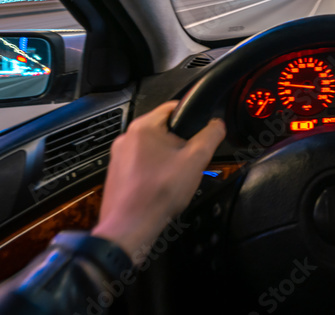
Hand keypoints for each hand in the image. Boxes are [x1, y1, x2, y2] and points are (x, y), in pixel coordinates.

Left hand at [92, 100, 224, 260]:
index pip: (173, 107)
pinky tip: (161, 188)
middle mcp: (126, 138)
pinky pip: (141, 165)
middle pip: (163, 130)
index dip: (192, 118)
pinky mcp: (117, 174)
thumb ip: (210, 136)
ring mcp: (118, 157)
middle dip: (179, 144)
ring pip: (152, 149)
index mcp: (143, 127)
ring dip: (166, 159)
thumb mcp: (196, 160)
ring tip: (174, 179)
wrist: (130, 227)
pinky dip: (153, 173)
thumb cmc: (158, 194)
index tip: (200, 133)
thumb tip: (217, 124)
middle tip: (189, 162)